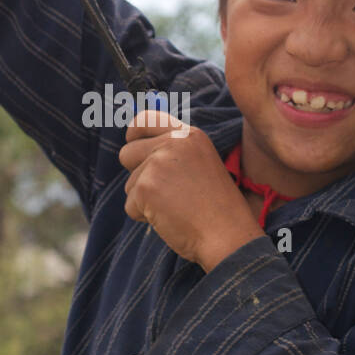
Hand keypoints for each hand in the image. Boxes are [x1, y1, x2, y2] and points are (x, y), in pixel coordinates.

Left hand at [118, 108, 265, 271]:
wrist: (227, 235)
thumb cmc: (217, 208)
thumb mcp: (201, 165)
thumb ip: (174, 153)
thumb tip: (134, 148)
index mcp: (189, 135)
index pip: (146, 119)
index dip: (134, 133)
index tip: (132, 142)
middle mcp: (172, 144)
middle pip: (127, 153)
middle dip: (136, 175)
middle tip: (164, 192)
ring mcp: (157, 164)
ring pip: (130, 184)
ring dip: (146, 201)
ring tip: (176, 208)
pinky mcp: (146, 187)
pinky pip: (130, 206)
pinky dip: (145, 217)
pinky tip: (170, 219)